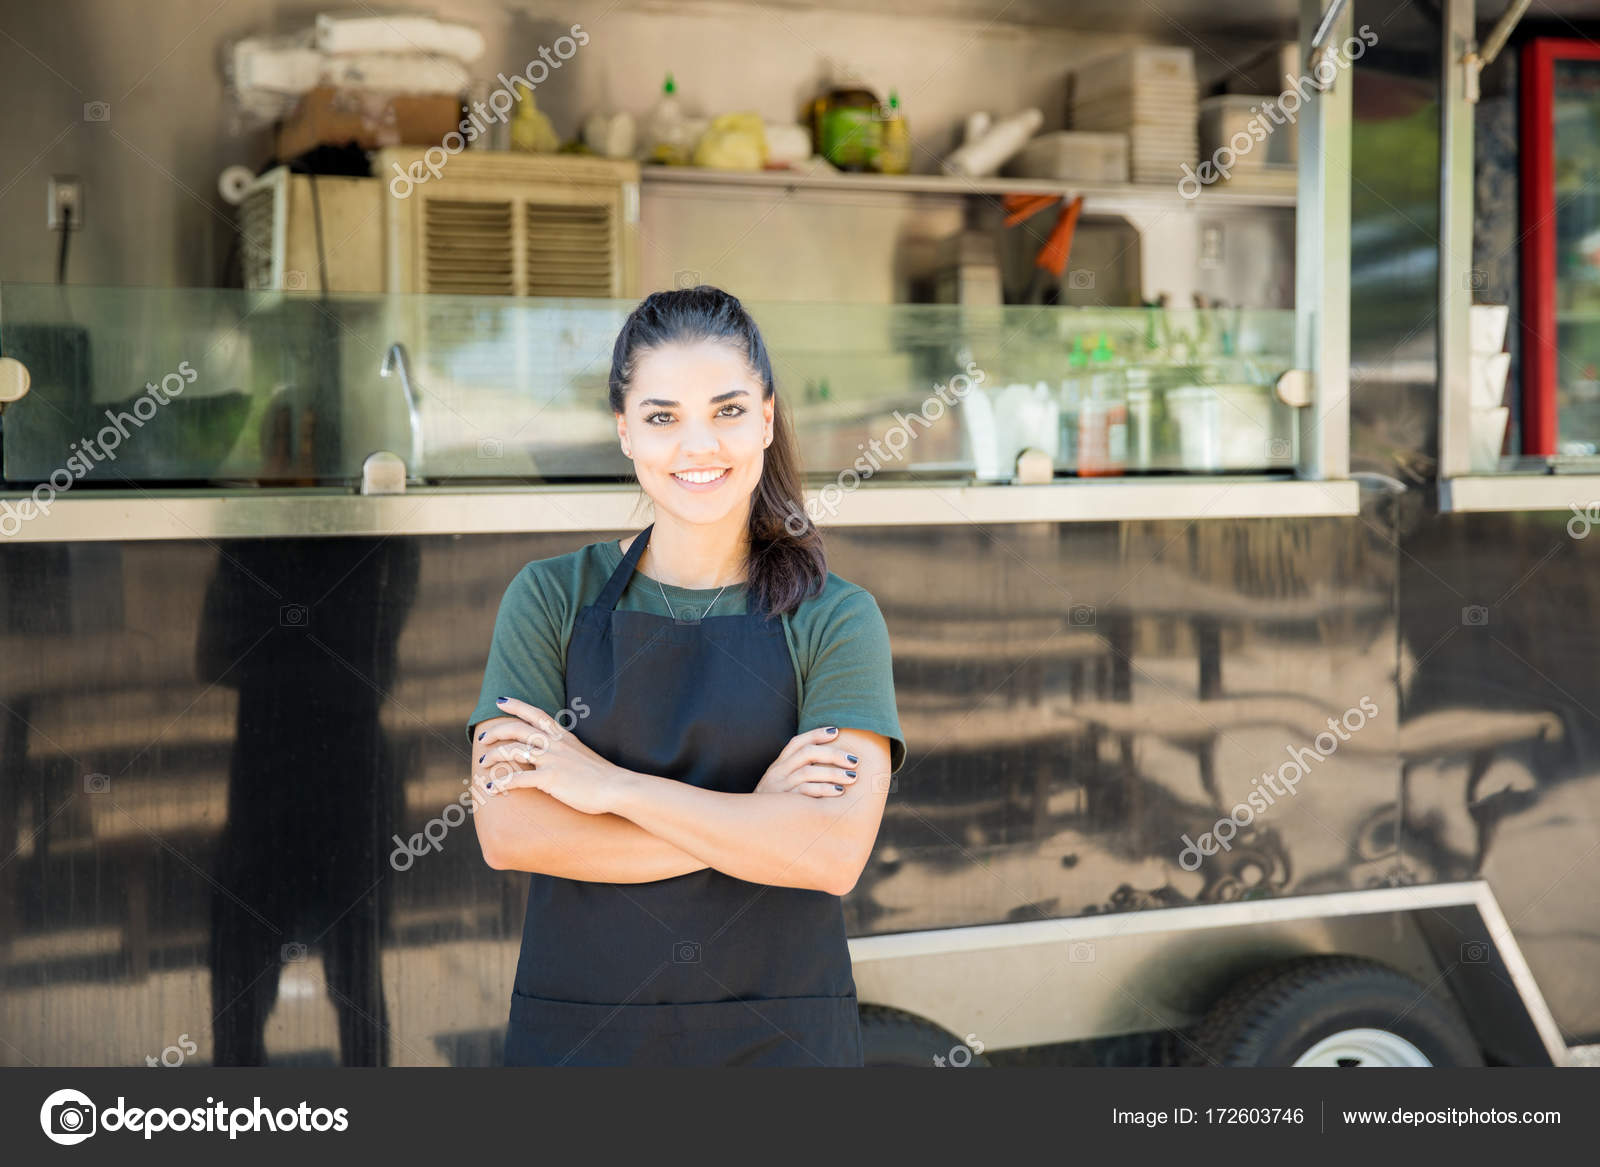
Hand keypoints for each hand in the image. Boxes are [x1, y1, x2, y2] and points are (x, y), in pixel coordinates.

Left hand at [473, 697, 622, 814]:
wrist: (616, 787)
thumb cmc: (603, 776)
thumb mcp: (583, 754)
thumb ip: (566, 750)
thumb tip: (555, 754)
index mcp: (563, 736)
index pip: (536, 713)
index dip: (517, 705)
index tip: (501, 700)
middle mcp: (555, 744)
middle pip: (517, 729)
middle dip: (495, 732)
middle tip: (482, 738)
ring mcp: (552, 760)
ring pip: (512, 751)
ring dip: (493, 756)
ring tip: (483, 763)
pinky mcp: (550, 778)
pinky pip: (517, 779)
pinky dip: (500, 783)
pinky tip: (491, 788)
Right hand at [754, 726, 860, 797]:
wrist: (751, 827)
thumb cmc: (773, 805)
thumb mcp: (779, 785)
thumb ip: (796, 773)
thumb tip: (829, 766)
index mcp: (778, 765)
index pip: (797, 742)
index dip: (816, 734)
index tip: (836, 731)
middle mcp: (778, 772)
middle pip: (807, 753)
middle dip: (833, 754)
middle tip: (854, 760)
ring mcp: (780, 787)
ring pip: (808, 772)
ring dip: (833, 772)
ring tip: (852, 777)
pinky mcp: (784, 804)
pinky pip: (806, 792)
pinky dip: (824, 790)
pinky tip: (839, 792)